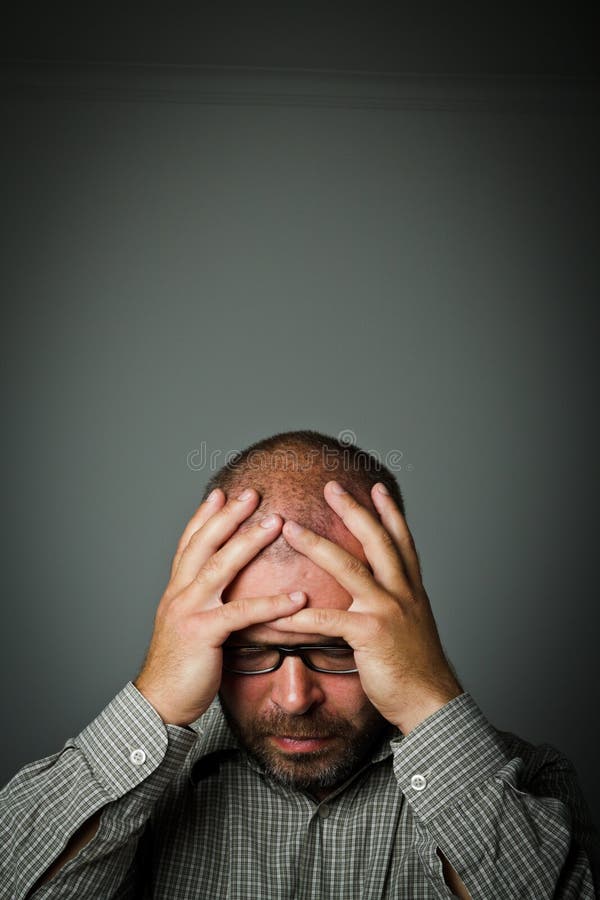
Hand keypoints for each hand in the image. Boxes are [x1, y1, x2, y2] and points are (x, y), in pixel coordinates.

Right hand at [134, 488, 306, 725]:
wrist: (159, 704)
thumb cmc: (180, 668)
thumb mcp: (188, 627)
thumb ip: (203, 605)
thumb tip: (224, 594)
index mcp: (176, 590)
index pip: (190, 543)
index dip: (205, 517)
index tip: (222, 493)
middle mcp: (179, 594)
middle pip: (204, 544)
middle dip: (229, 516)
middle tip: (253, 493)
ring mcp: (188, 611)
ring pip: (220, 567)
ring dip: (250, 541)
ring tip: (277, 522)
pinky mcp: (202, 633)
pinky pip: (241, 612)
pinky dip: (272, 604)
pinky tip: (297, 597)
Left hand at [269, 480, 462, 733]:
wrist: (430, 701)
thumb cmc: (416, 667)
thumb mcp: (412, 624)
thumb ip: (398, 601)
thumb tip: (383, 589)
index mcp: (410, 588)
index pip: (401, 540)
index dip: (390, 512)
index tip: (377, 487)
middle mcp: (402, 592)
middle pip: (375, 541)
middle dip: (353, 511)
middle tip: (330, 486)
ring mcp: (387, 610)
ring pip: (349, 568)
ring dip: (316, 545)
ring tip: (290, 529)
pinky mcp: (371, 634)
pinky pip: (328, 619)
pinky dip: (300, 615)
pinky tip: (277, 613)